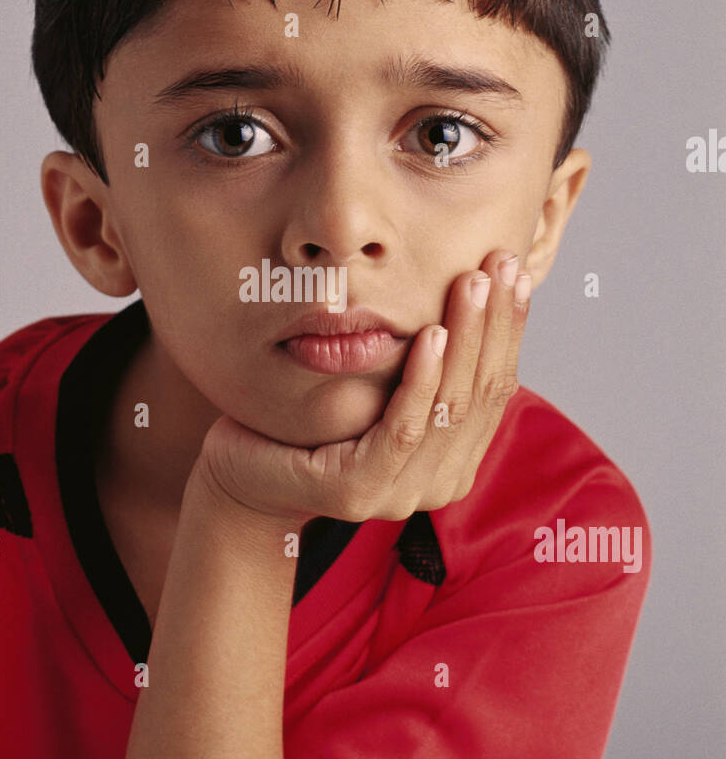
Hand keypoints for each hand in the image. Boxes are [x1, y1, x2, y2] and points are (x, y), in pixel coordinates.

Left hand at [194, 248, 530, 525]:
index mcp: (454, 459)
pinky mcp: (360, 492)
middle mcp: (439, 482)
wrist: (243, 467)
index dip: (509, 327)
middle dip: (494, 322)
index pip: (496, 386)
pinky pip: (402, 428)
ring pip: (449, 406)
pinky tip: (430, 334)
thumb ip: (429, 362)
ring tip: (471, 285)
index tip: (516, 271)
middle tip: (500, 264)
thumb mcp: (383, 383)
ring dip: (466, 339)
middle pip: (481, 393)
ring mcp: (401, 493)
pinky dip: (420, 379)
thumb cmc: (316, 417)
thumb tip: (476, 291)